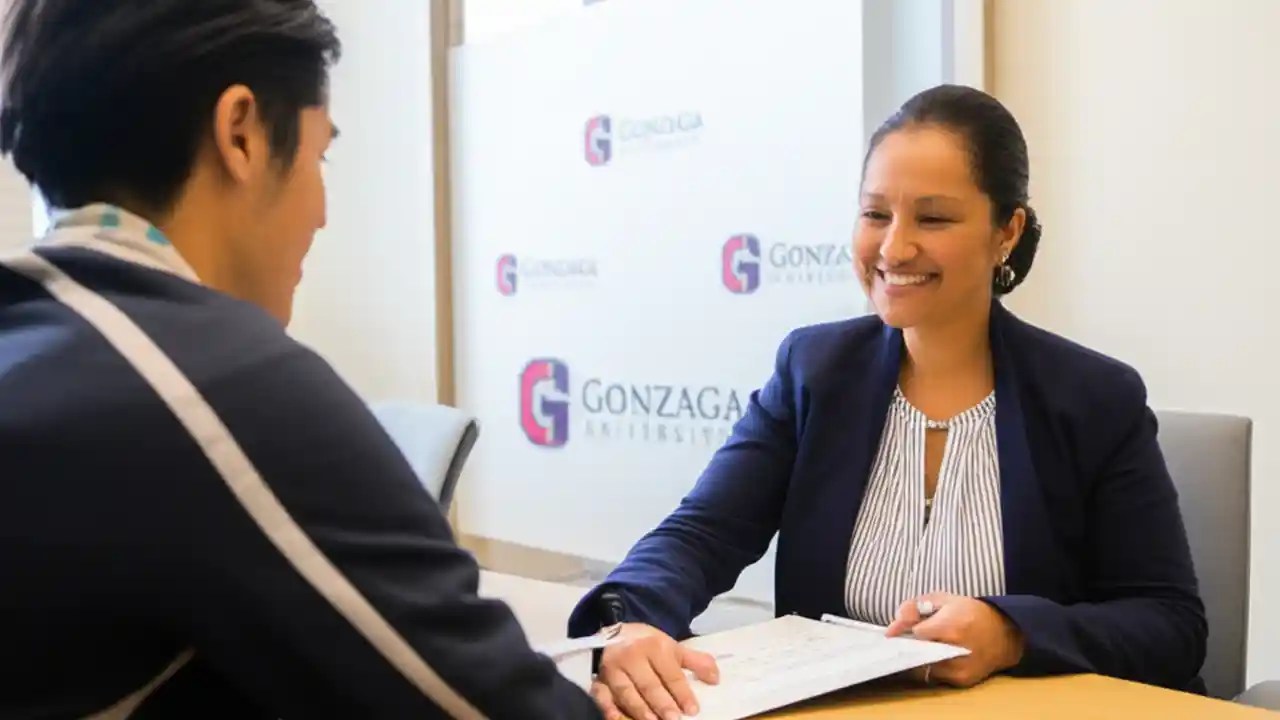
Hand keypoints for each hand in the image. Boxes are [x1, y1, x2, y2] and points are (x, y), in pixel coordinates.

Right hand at [592, 622, 718, 719]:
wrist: (615, 634)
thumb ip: (695, 662)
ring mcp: (613, 670)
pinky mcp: (598, 680)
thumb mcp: (672, 648)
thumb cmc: (647, 645)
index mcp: (654, 647)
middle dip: (662, 704)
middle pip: (648, 684)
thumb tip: (715, 679)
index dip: (681, 692)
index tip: (692, 709)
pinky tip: (617, 719)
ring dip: (639, 710)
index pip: (670, 673)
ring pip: (626, 692)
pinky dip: (609, 710)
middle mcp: (632, 657)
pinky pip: (601, 697)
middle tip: (674, 719)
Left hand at [885, 593, 1024, 687]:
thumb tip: (893, 627)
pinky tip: (933, 657)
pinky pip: (935, 677)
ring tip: (920, 647)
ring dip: (917, 658)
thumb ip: (913, 607)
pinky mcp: (962, 680)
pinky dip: (930, 668)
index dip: (904, 631)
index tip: (899, 630)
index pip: (915, 634)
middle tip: (906, 640)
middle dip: (908, 647)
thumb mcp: (941, 599)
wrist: (1003, 633)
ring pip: (923, 668)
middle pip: (917, 653)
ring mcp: (959, 668)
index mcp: (951, 625)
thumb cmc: (969, 612)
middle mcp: (956, 649)